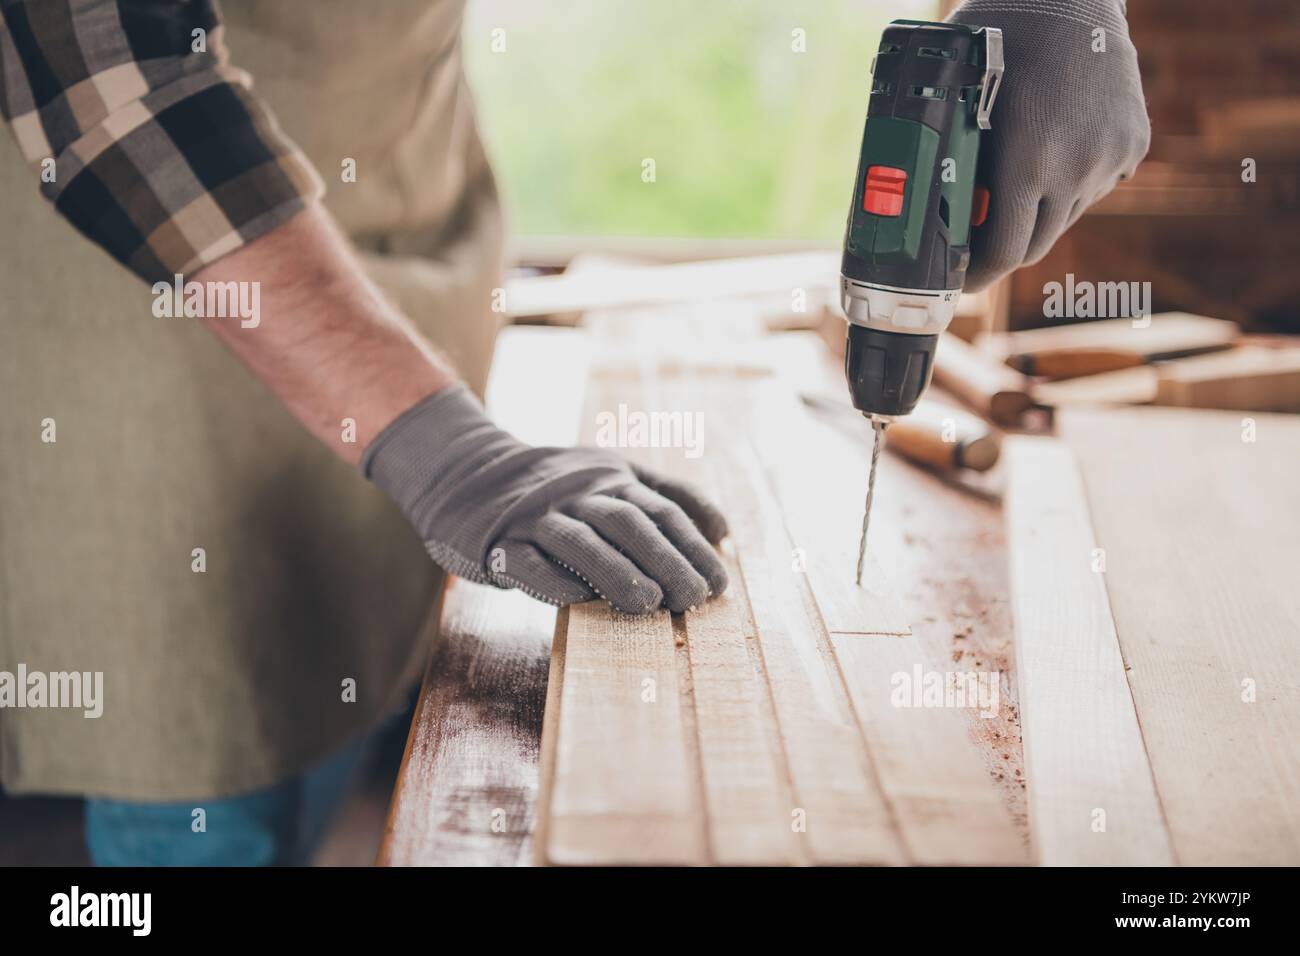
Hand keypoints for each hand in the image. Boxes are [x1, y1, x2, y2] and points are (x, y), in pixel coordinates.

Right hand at [363, 385, 728, 613]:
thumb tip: (722, 529)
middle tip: (694, 598)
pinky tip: (578, 600)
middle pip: (628, 523)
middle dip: (666, 561)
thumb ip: (667, 494)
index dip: (692, 547)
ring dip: (617, 572)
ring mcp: (537, 515)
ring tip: (649, 604)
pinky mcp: (499, 541)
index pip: (661, 511)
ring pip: (581, 541)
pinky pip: (529, 561)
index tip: (720, 583)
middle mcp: (578, 493)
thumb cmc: (556, 487)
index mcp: (612, 479)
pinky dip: (554, 580)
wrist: (467, 472)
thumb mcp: (613, 474)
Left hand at [948, 0, 1150, 290]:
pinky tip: (1054, 145)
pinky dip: (1069, 182)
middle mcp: (1076, 167)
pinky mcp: (1133, 146)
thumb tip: (917, 207)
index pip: (1004, 253)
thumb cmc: (998, 35)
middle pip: (1035, 245)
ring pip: (1064, 217)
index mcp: (1027, 161)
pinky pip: (1093, 186)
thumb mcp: (957, 96)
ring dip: (1036, 213)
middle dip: (1003, 249)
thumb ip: (948, 153)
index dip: (978, 275)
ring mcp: (1110, 158)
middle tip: (978, 243)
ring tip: (1015, 179)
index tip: (961, 280)